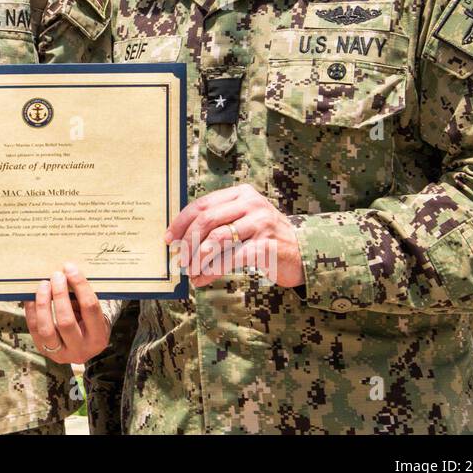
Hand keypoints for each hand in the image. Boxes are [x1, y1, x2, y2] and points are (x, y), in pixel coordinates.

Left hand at [23, 263, 108, 363]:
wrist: (81, 346)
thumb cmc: (87, 321)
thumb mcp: (92, 313)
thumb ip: (81, 296)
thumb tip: (66, 272)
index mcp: (99, 337)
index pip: (90, 308)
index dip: (80, 286)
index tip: (71, 269)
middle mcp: (81, 350)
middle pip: (66, 321)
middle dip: (59, 294)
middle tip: (56, 275)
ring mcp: (61, 354)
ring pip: (47, 329)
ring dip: (43, 303)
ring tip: (44, 284)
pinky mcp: (44, 351)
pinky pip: (34, 329)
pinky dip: (32, 310)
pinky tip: (32, 295)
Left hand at [165, 183, 303, 287]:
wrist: (303, 252)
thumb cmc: (265, 237)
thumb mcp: (243, 221)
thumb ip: (218, 223)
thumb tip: (181, 239)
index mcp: (241, 193)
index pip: (203, 204)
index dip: (182, 222)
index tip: (169, 239)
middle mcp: (251, 204)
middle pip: (208, 219)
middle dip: (189, 242)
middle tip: (180, 260)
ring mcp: (261, 223)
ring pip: (218, 238)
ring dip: (199, 258)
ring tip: (191, 272)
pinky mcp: (267, 245)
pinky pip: (232, 258)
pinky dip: (213, 270)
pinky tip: (204, 278)